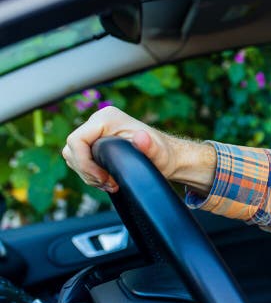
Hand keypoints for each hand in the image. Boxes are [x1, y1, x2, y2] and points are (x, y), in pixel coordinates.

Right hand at [62, 106, 214, 193]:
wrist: (167, 157)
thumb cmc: (164, 155)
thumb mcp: (159, 153)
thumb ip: (150, 146)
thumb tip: (141, 138)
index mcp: (107, 118)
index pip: (76, 140)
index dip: (84, 163)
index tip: (102, 178)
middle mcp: (98, 121)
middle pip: (72, 150)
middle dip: (87, 171)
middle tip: (108, 184)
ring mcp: (95, 131)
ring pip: (74, 156)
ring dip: (88, 174)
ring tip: (110, 184)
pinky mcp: (95, 142)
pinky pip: (80, 159)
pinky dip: (90, 173)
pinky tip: (107, 181)